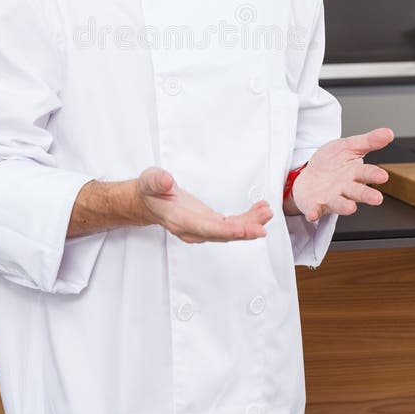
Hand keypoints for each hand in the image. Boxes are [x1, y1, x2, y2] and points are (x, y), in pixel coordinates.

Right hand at [136, 167, 272, 243]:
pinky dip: (246, 220)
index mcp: (180, 220)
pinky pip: (230, 225)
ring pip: (230, 231)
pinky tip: (258, 212)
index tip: (248, 230)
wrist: (148, 201)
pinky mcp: (209, 223)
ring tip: (266, 211)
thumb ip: (157, 181)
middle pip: (223, 233)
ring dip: (250, 224)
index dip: (229, 230)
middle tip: (265, 221)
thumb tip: (166, 181)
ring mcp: (202, 228)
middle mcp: (193, 229)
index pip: (208, 228)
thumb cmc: (150, 191)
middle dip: (246, 229)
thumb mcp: (150, 180)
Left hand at [292, 127, 393, 222]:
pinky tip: (313, 214)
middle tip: (376, 198)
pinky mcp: (314, 206)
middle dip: (366, 195)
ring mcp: (331, 198)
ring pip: (340, 203)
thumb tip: (389, 132)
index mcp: (355, 173)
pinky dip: (313, 212)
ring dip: (345, 206)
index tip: (383, 176)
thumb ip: (368, 141)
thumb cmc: (331, 163)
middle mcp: (345, 188)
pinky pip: (314, 210)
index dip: (374, 174)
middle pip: (357, 192)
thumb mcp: (348, 147)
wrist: (308, 177)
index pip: (367, 173)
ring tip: (350, 207)